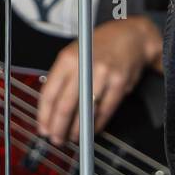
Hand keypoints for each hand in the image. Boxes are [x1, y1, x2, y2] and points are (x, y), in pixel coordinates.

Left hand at [36, 17, 161, 143]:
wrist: (130, 36)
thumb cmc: (101, 46)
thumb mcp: (75, 53)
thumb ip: (63, 77)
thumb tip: (50, 108)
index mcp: (68, 58)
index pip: (50, 92)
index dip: (44, 115)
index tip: (43, 127)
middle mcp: (84, 66)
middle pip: (65, 106)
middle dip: (58, 127)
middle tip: (56, 138)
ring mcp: (102, 75)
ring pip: (85, 112)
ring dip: (77, 130)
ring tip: (73, 137)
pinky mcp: (119, 83)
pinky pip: (104, 111)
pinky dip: (96, 125)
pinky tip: (91, 129)